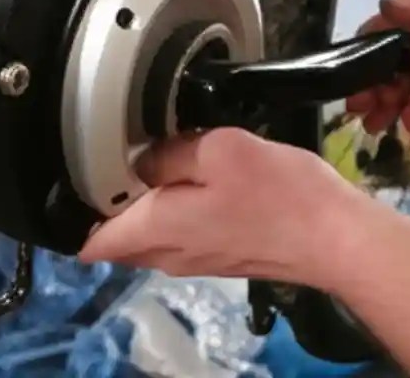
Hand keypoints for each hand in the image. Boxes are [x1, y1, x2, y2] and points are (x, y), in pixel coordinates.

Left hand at [78, 127, 368, 289]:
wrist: (335, 238)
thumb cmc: (282, 195)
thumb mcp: (218, 150)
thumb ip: (168, 152)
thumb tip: (142, 158)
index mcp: (157, 229)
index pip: (90, 242)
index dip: (73, 213)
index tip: (74, 180)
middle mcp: (167, 255)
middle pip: (116, 236)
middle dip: (108, 203)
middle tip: (117, 158)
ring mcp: (193, 260)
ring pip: (147, 235)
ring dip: (144, 205)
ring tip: (158, 161)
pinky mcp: (218, 255)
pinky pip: (177, 235)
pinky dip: (174, 211)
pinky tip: (194, 180)